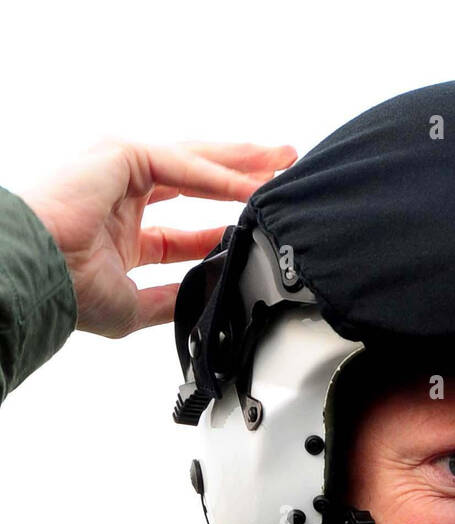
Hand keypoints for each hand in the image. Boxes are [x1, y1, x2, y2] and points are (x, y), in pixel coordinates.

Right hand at [20, 139, 296, 338]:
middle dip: (241, 174)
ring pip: (195, 161)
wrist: (39, 276)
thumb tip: (203, 303)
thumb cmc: (65, 290)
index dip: (223, 220)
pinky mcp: (123, 154)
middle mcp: (122, 194)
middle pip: (196, 178)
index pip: (185, 223)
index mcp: (122, 231)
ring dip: (240, 163)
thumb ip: (170, 300)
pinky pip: (184, 165)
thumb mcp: (133, 306)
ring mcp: (121, 169)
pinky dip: (220, 175)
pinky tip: (251, 183)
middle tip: (281, 170)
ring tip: (280, 162)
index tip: (256, 222)